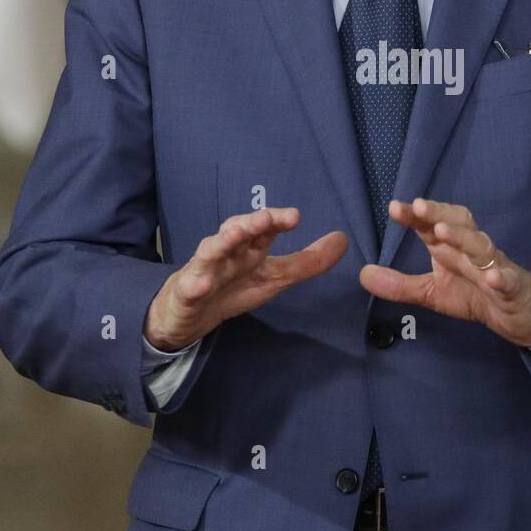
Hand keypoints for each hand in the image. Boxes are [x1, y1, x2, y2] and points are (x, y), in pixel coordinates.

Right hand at [144, 208, 347, 349]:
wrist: (187, 314)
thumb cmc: (232, 287)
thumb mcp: (274, 277)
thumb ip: (308, 261)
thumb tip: (343, 239)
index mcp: (248, 247)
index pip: (262, 228)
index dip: (276, 220)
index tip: (295, 216)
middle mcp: (226, 251)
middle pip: (236, 231)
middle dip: (250, 223)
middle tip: (266, 218)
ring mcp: (204, 269)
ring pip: (211, 250)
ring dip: (222, 242)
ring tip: (235, 235)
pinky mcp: (187, 291)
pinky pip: (190, 286)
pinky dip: (196, 282)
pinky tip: (202, 282)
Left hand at [359, 198, 530, 353]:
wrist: (525, 314)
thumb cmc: (477, 295)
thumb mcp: (434, 292)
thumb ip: (400, 285)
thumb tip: (362, 274)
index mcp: (454, 248)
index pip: (434, 225)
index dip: (417, 215)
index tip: (395, 207)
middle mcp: (475, 251)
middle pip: (460, 226)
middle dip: (440, 215)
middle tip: (420, 208)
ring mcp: (497, 267)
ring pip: (483, 248)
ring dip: (464, 239)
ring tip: (443, 234)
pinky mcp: (515, 290)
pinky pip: (509, 281)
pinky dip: (502, 277)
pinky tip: (493, 277)